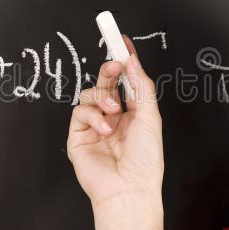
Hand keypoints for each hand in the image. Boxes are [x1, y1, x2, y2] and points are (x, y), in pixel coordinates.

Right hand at [66, 34, 164, 229]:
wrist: (129, 188)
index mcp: (134, 113)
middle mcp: (114, 117)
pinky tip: (103, 128)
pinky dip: (92, 115)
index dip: (123, 60)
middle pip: (106, 82)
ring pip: (90, 94)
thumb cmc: (145, 160)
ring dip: (102, 97)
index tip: (121, 41)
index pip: (125, 80)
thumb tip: (132, 60)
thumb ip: (140, 86)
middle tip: (114, 62)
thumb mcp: (150, 116)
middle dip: (109, 70)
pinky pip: (79, 112)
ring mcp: (94, 126)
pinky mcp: (78, 136)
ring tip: (113, 111)